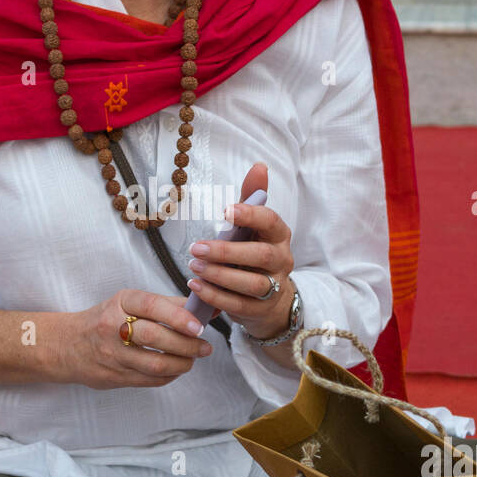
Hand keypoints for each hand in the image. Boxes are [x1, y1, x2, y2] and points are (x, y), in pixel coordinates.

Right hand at [53, 291, 213, 389]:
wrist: (67, 346)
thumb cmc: (106, 319)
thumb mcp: (129, 303)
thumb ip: (167, 304)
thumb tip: (204, 307)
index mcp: (120, 303)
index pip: (151, 306)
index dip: (178, 316)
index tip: (199, 325)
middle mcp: (113, 327)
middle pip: (155, 336)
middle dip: (187, 344)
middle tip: (205, 346)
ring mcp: (113, 355)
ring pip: (155, 363)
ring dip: (182, 363)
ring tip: (193, 358)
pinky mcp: (115, 377)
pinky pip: (150, 380)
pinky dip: (170, 375)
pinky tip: (177, 369)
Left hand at [185, 162, 296, 339]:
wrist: (272, 300)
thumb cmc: (256, 253)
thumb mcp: (255, 226)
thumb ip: (253, 197)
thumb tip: (259, 166)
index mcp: (279, 235)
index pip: (270, 221)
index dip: (250, 215)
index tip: (226, 210)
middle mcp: (282, 261)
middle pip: (261, 256)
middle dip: (228, 252)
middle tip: (196, 247)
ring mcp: (274, 288)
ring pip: (252, 284)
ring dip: (220, 275)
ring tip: (194, 267)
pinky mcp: (260, 310)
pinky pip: (238, 305)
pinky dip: (215, 296)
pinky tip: (195, 286)